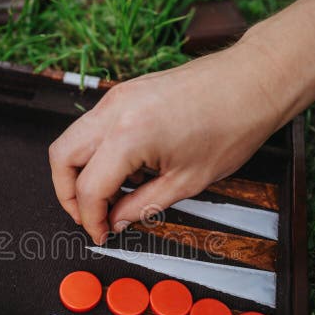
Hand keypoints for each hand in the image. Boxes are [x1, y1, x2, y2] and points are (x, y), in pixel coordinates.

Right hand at [48, 42, 287, 244]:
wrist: (253, 81)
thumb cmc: (232, 125)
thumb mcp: (187, 181)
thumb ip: (143, 205)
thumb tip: (117, 220)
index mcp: (129, 136)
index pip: (88, 187)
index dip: (90, 218)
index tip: (101, 233)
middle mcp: (114, 111)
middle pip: (61, 157)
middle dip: (68, 194)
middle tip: (90, 216)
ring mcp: (117, 97)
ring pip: (72, 139)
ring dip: (81, 171)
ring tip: (111, 196)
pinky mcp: (125, 92)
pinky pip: (93, 126)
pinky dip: (96, 152)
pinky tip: (124, 171)